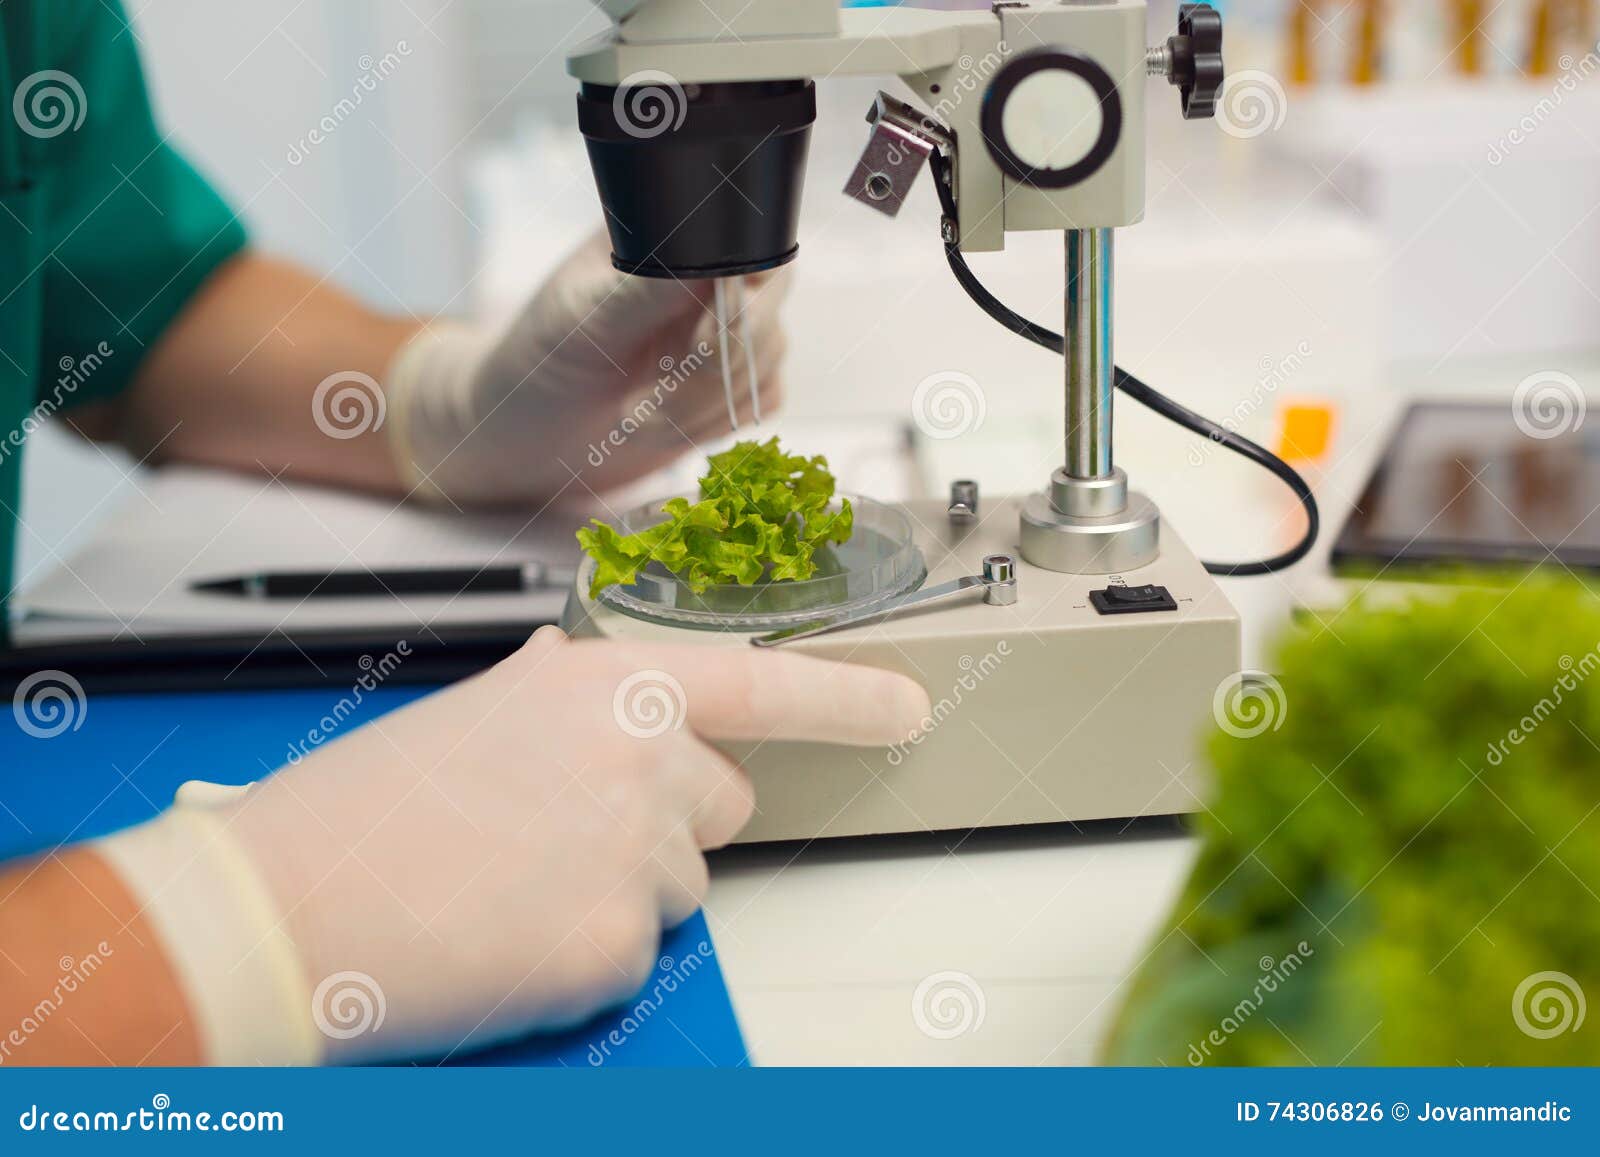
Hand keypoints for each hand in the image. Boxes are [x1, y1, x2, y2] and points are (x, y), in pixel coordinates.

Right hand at [99, 629, 927, 1063]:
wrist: (282, 907)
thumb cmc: (366, 809)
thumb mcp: (482, 713)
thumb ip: (574, 700)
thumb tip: (619, 701)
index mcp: (605, 687)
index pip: (764, 684)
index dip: (848, 698)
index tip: (909, 705)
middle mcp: (640, 758)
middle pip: (724, 802)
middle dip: (670, 819)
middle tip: (564, 832)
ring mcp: (636, 855)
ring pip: (684, 882)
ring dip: (621, 887)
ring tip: (513, 881)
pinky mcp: (616, 947)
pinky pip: (640, 951)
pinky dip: (587, 953)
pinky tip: (509, 933)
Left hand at [386, 229, 790, 504]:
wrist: (523, 436)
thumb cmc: (536, 364)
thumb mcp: (581, 321)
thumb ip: (644, 292)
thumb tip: (708, 263)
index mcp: (668, 236)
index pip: (746, 246)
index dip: (739, 300)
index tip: (695, 348)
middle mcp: (704, 276)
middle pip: (767, 307)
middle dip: (718, 366)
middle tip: (651, 401)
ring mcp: (720, 330)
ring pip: (766, 361)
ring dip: (707, 404)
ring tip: (636, 418)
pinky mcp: (729, 382)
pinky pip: (761, 400)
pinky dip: (718, 423)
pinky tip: (661, 428)